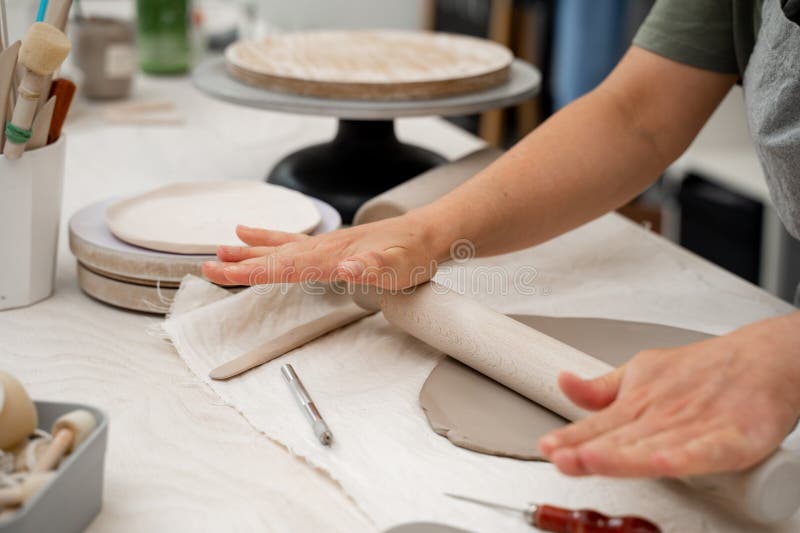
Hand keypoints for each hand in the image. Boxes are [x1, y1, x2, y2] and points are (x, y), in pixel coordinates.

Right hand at [202, 212, 446, 288]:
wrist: (430, 232)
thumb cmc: (414, 253)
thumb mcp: (399, 266)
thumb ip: (372, 267)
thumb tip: (344, 266)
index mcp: (332, 256)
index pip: (283, 267)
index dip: (250, 272)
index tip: (220, 274)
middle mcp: (324, 248)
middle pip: (274, 257)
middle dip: (239, 264)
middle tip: (206, 267)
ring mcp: (327, 245)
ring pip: (280, 248)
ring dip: (250, 251)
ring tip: (221, 249)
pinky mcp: (333, 246)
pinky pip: (293, 243)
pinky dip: (270, 239)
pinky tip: (253, 234)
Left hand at [538, 312, 799, 477]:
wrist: (764, 359)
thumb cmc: (702, 372)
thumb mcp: (641, 374)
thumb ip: (601, 391)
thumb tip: (564, 383)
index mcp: (639, 404)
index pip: (598, 425)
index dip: (572, 438)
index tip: (549, 447)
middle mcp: (663, 416)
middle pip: (622, 439)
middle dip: (590, 450)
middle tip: (562, 457)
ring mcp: (696, 427)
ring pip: (655, 446)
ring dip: (624, 456)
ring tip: (593, 459)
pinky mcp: (733, 439)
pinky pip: (706, 451)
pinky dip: (685, 455)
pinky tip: (663, 462)